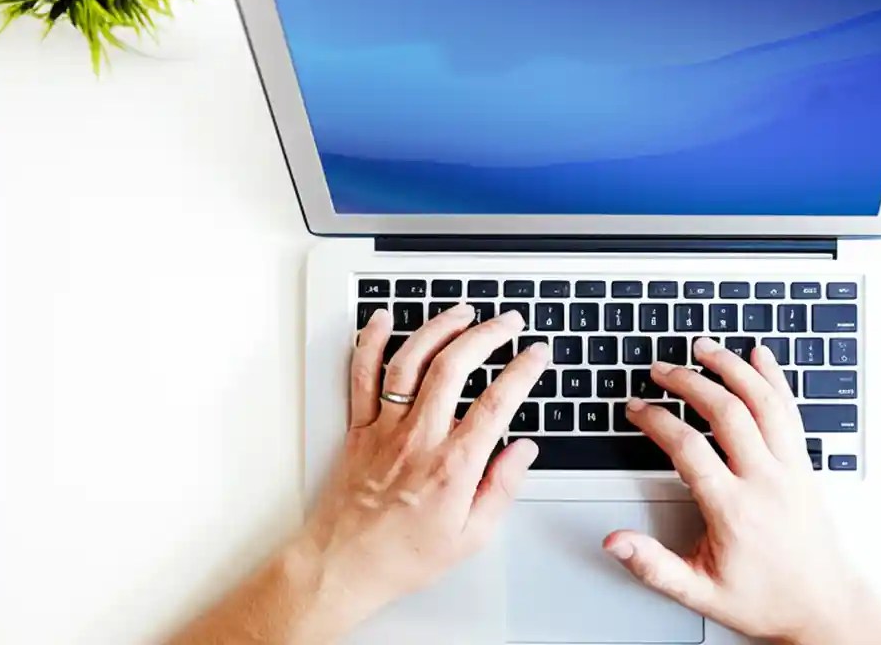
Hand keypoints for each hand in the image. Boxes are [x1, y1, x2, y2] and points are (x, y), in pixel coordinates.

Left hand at [170, 304, 545, 643]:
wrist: (343, 568)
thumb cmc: (404, 558)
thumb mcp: (471, 537)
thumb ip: (502, 488)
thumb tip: (524, 450)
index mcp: (453, 466)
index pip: (497, 402)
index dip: (523, 370)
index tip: (536, 354)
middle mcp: (418, 439)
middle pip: (455, 367)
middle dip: (487, 334)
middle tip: (508, 322)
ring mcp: (384, 429)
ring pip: (411, 362)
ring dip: (438, 328)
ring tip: (462, 312)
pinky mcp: (358, 429)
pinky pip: (361, 376)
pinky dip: (370, 342)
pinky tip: (383, 319)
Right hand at [603, 338, 880, 644]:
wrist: (823, 607)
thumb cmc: (765, 600)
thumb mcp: (700, 593)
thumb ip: (654, 566)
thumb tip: (616, 543)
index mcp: (734, 509)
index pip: (688, 447)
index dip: (656, 421)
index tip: (637, 408)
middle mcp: (766, 481)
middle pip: (726, 412)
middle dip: (689, 382)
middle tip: (661, 369)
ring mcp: (790, 469)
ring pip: (763, 402)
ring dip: (732, 368)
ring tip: (704, 348)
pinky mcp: (804, 465)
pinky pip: (790, 411)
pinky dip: (774, 379)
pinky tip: (760, 357)